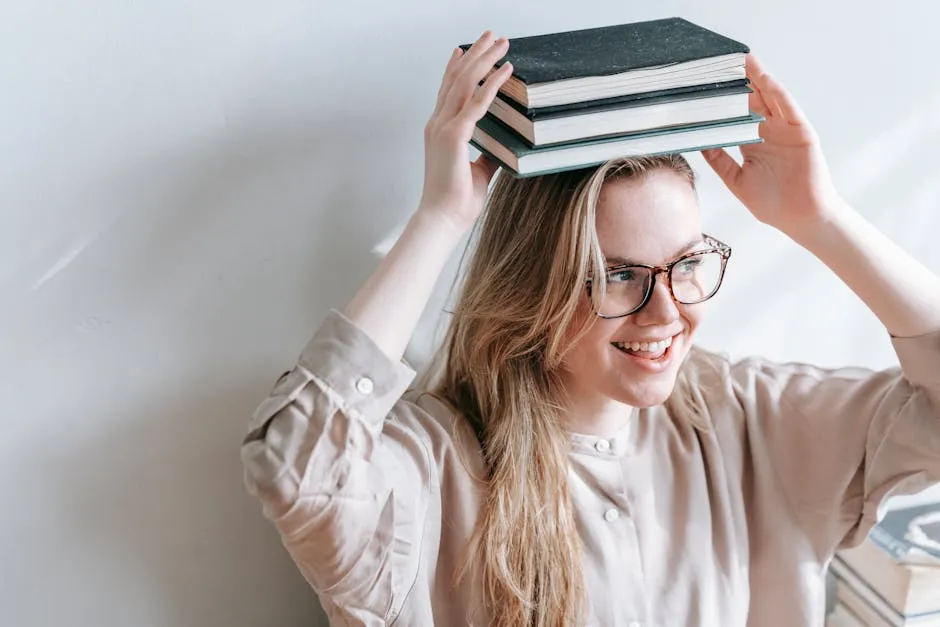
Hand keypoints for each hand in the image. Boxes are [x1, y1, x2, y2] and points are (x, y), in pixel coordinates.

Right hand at [418, 31, 512, 231]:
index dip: (455, 68)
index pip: (447, 92)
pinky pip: (477, 102)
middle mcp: (437, 124)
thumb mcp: (479, 172)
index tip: (464, 49)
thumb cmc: (456, 202)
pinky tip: (506, 69)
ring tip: (500, 42)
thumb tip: (504, 146)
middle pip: (455, 78)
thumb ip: (488, 154)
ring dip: (484, 59)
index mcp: (439, 132)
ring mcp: (443, 128)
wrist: (442, 219)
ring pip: (465, 82)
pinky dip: (492, 83)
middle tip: (489, 35)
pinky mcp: (454, 136)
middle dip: (474, 54)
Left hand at [702, 54, 845, 236]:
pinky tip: (767, 80)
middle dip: (740, 80)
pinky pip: (789, 109)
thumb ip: (719, 160)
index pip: (735, 113)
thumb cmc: (771, 203)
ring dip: (759, 78)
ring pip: (770, 98)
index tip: (706, 82)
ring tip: (745, 59)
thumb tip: (699, 142)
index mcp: (751, 141)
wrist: (799, 218)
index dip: (723, 97)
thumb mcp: (736, 179)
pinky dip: (779, 94)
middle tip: (723, 60)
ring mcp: (785, 130)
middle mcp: (768, 131)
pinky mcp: (801, 133)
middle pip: (752, 99)